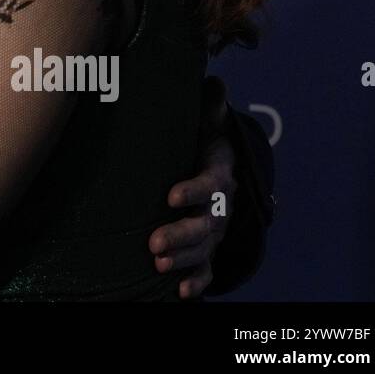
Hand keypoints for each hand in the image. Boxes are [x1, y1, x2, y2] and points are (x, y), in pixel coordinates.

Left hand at [148, 75, 236, 297]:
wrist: (218, 169)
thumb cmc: (203, 143)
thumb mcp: (208, 123)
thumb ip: (210, 106)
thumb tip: (215, 80)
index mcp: (219, 173)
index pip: (210, 183)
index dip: (192, 189)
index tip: (169, 195)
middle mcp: (221, 205)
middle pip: (206, 223)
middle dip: (181, 234)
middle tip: (153, 242)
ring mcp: (215, 229)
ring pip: (205, 249)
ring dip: (184, 258)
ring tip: (158, 264)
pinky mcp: (209, 247)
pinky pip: (209, 268)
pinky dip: (198, 281)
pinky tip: (182, 293)